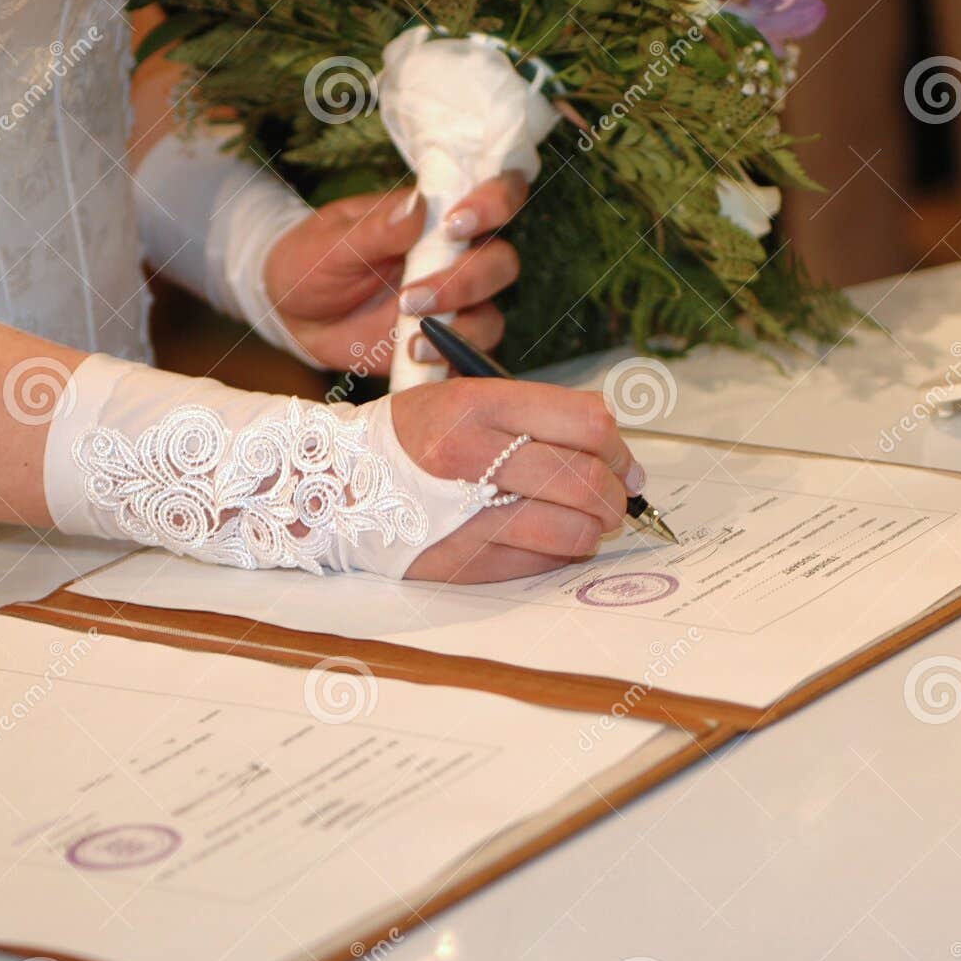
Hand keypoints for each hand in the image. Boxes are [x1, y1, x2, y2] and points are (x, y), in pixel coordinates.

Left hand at [264, 173, 527, 371]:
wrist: (293, 315)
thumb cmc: (314, 262)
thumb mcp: (333, 241)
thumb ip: (376, 228)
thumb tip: (417, 205)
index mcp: (438, 218)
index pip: (496, 196)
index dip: (495, 202)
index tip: (455, 225)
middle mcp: (456, 261)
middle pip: (501, 264)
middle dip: (467, 281)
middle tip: (411, 298)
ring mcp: (454, 309)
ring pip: (491, 318)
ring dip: (458, 330)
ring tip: (409, 341)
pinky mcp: (442, 349)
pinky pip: (468, 361)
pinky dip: (450, 364)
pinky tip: (416, 360)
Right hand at [388, 378, 646, 582]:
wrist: (335, 483)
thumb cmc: (414, 438)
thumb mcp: (466, 397)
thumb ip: (537, 412)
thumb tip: (612, 444)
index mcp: (477, 405)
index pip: (586, 422)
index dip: (620, 447)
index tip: (625, 464)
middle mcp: (470, 457)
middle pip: (585, 478)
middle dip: (615, 495)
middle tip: (615, 500)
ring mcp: (463, 514)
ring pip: (572, 529)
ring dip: (593, 530)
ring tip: (586, 523)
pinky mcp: (460, 561)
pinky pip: (540, 563)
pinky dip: (558, 554)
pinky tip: (548, 540)